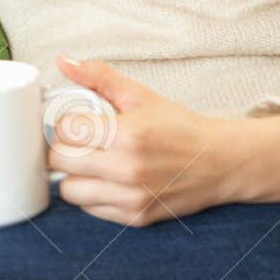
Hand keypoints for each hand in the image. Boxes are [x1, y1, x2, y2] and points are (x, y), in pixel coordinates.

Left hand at [47, 56, 239, 225]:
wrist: (222, 163)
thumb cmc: (180, 128)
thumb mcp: (141, 96)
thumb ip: (99, 77)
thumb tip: (64, 62)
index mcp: (127, 133)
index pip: (62, 130)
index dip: (64, 123)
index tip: (76, 123)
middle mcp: (127, 168)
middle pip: (58, 160)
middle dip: (64, 147)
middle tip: (79, 142)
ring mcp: (131, 196)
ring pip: (68, 189)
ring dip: (73, 174)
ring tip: (91, 162)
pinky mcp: (135, 217)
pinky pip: (88, 208)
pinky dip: (90, 194)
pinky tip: (106, 180)